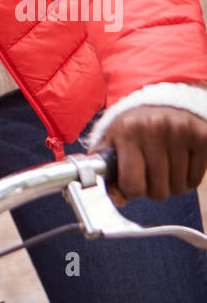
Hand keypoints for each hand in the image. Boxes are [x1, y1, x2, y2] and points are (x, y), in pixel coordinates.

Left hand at [90, 105, 206, 207]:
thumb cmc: (133, 128)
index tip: (132, 180)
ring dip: (171, 184)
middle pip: (158, 192)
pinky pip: (196, 180)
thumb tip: (118, 201)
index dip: (132, 190)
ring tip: (164, 165)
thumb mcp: (110, 144)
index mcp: (128, 130)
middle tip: (149, 172)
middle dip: (153, 189)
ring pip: (179, 188)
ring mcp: (181, 131)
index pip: (132, 185)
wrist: (161, 101)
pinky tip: (179, 161)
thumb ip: (106, 173)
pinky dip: (188, 177)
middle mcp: (155, 128)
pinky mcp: (202, 136)